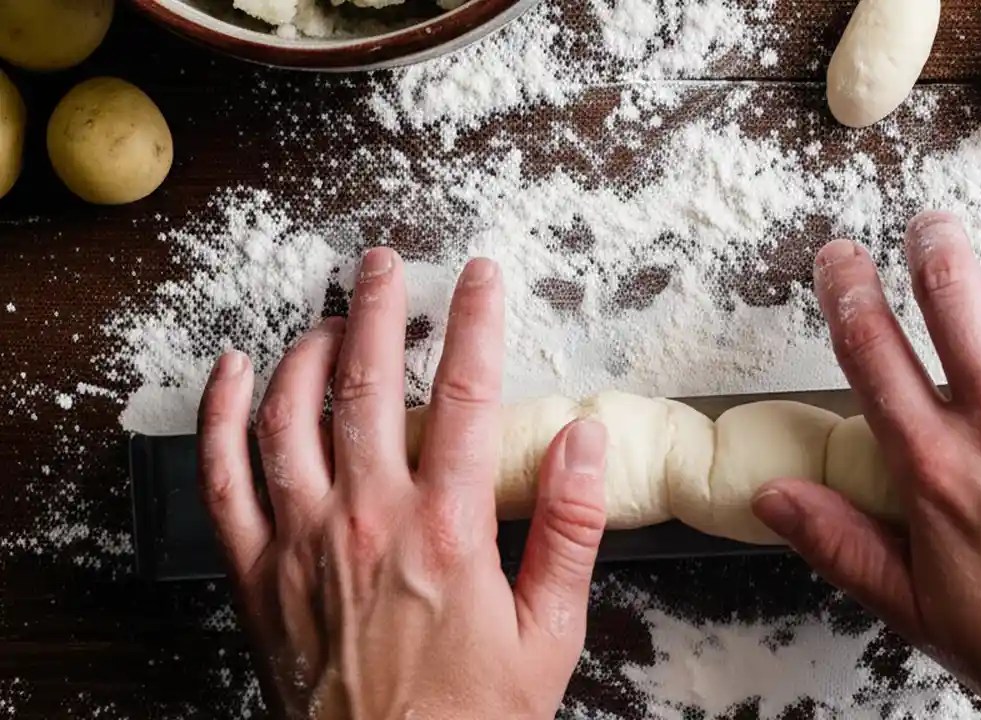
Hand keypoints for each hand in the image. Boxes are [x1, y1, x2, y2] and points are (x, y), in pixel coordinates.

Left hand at [197, 249, 608, 718]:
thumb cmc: (468, 716)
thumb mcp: (549, 633)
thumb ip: (569, 529)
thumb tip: (586, 443)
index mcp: (447, 530)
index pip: (471, 396)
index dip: (477, 321)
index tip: (479, 277)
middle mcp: (368, 519)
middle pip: (372, 383)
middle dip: (381, 309)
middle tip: (384, 265)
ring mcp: (301, 540)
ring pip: (292, 411)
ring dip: (309, 347)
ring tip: (331, 315)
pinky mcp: (253, 569)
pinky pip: (222, 473)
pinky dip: (220, 411)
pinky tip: (232, 370)